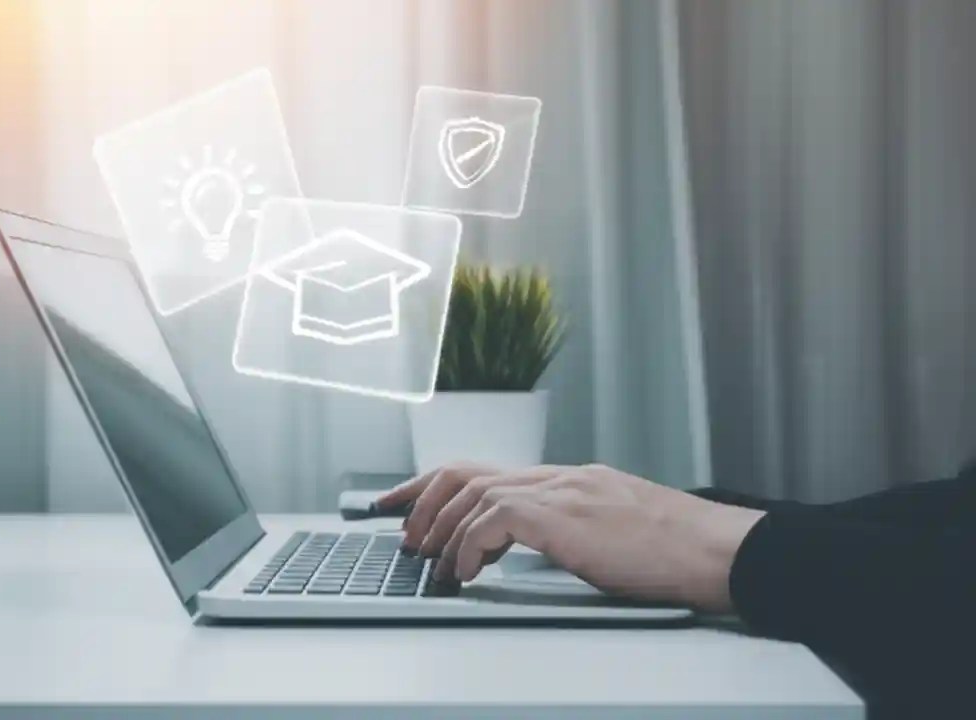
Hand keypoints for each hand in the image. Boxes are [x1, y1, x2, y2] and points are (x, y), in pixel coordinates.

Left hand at [380, 463, 764, 611]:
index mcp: (563, 480)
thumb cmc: (671, 550)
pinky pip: (493, 517)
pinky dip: (469, 544)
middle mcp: (555, 477)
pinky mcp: (563, 516)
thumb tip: (522, 546)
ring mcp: (560, 491)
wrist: (713, 549)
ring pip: (471, 492)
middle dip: (419, 500)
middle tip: (404, 537)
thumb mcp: (607, 530)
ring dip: (443, 530)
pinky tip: (468, 572)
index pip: (481, 469)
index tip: (401, 503)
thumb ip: (564, 528)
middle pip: (462, 471)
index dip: (432, 484)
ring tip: (435, 564)